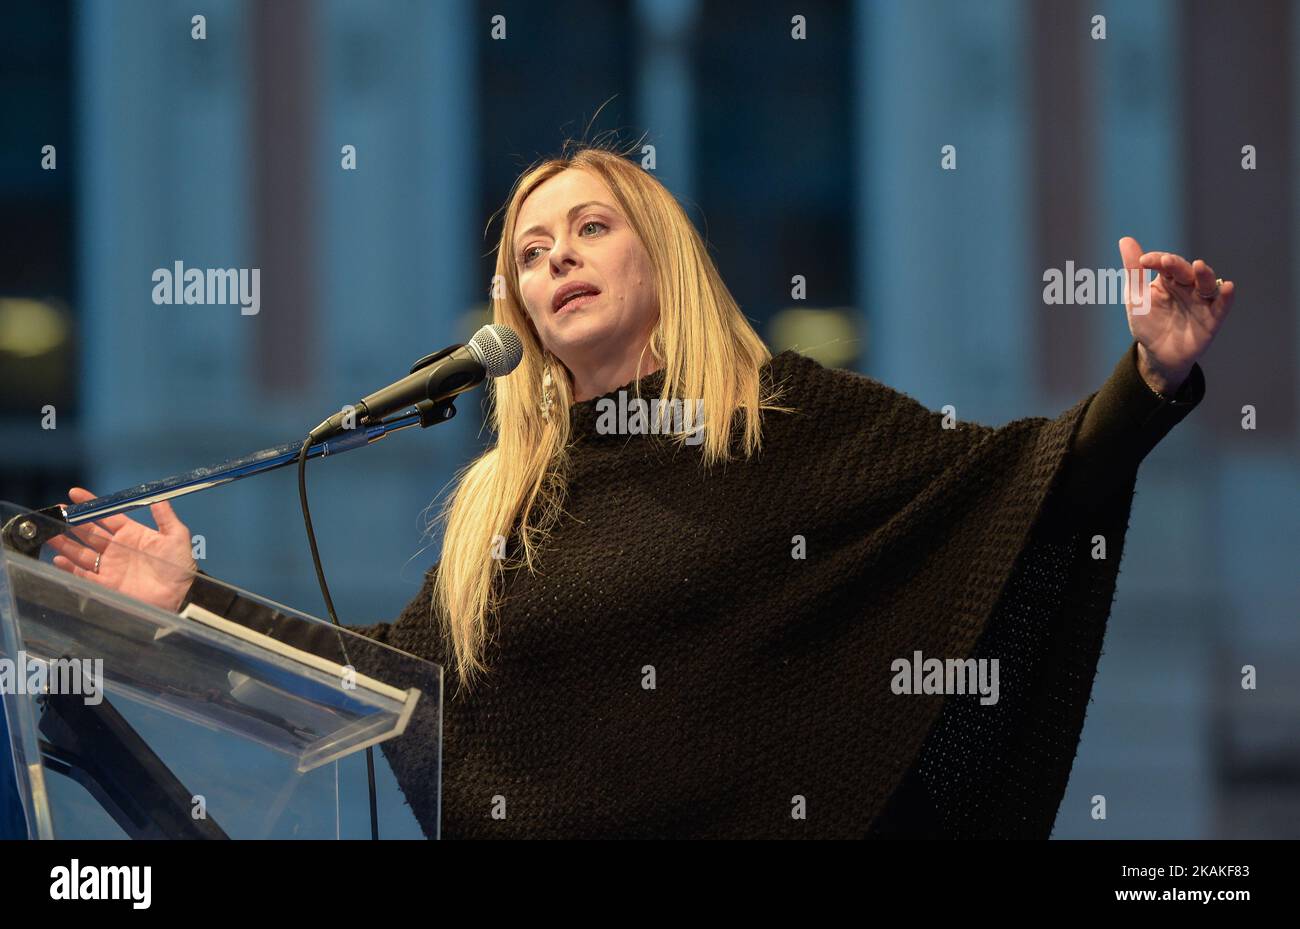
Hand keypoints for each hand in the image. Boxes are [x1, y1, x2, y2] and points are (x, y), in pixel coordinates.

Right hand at [47, 487, 199, 612]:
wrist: (180, 595)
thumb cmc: (180, 565)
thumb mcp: (176, 536)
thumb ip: (165, 516)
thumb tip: (157, 496)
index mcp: (132, 534)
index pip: (106, 516)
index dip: (90, 505)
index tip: (73, 494)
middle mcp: (117, 549)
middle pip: (89, 533)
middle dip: (71, 523)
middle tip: (55, 513)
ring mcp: (110, 567)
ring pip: (81, 552)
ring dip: (65, 544)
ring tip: (48, 534)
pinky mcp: (106, 585)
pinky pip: (83, 574)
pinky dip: (70, 567)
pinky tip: (58, 559)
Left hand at [1119, 236, 1234, 394]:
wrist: (1157, 354)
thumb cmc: (1148, 322)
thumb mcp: (1136, 297)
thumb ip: (1134, 270)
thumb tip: (1125, 239)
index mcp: (1169, 279)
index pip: (1166, 264)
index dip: (1157, 260)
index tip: (1143, 261)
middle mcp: (1188, 286)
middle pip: (1186, 271)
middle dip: (1177, 265)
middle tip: (1166, 261)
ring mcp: (1201, 301)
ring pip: (1206, 284)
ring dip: (1204, 274)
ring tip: (1199, 266)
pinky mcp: (1213, 318)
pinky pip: (1222, 305)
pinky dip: (1226, 296)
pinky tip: (1227, 287)